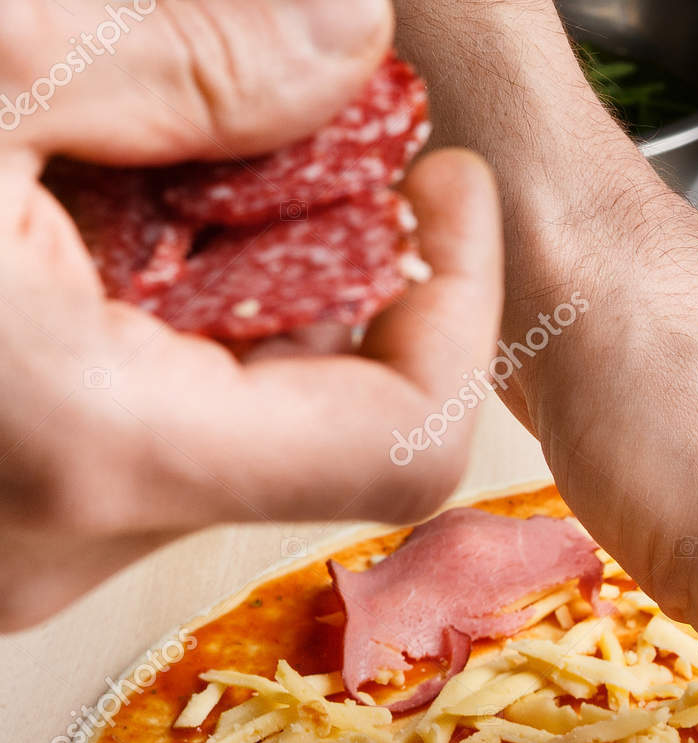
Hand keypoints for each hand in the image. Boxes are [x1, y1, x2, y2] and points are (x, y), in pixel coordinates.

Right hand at [0, 0, 502, 629]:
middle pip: (321, 424)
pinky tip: (85, 222)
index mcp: (93, 444)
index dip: (458, 309)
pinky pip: (145, 430)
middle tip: (288, 131)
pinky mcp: (5, 517)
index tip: (452, 192)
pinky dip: (155, 325)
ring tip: (148, 160)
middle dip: (335, 270)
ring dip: (235, 289)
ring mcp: (32, 543)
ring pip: (231, 426)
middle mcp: (73, 538)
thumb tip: (352, 43)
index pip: (403, 440)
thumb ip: (183, 60)